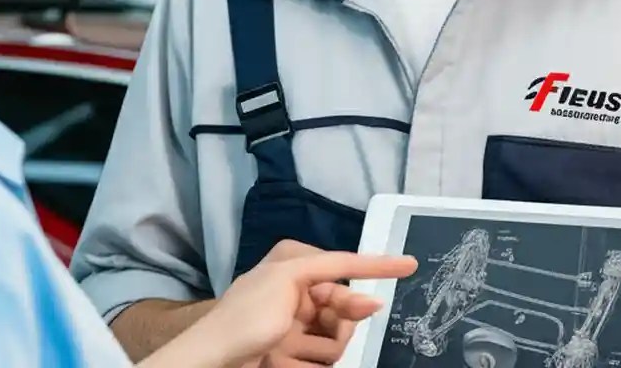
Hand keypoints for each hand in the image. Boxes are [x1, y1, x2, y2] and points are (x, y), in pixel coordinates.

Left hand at [170, 250, 416, 367]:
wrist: (210, 361)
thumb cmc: (246, 316)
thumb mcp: (288, 281)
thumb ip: (334, 286)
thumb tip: (371, 298)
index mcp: (291, 264)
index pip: (343, 263)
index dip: (378, 265)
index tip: (410, 265)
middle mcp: (292, 290)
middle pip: (341, 305)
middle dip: (344, 321)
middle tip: (336, 337)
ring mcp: (289, 324)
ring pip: (334, 335)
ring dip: (329, 347)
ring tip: (303, 355)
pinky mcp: (286, 353)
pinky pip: (318, 357)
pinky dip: (313, 362)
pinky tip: (295, 363)